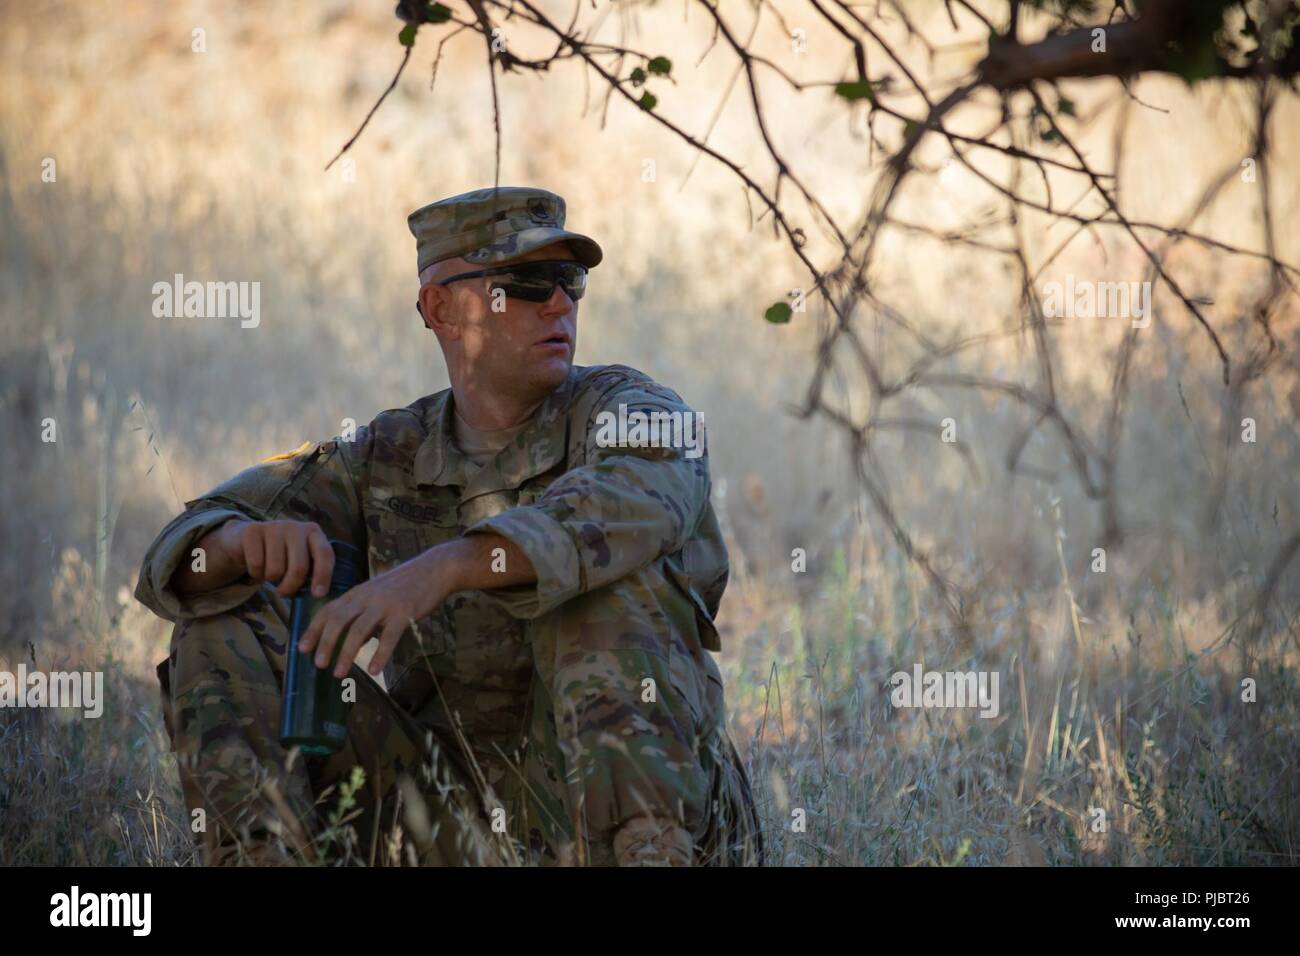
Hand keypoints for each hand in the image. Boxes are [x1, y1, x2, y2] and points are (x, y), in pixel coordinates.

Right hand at [218, 518, 334, 598]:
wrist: (248, 539)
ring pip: (276, 569)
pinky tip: (257, 565)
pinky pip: (257, 564)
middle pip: (299, 567)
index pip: (324, 554)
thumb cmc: (280, 554)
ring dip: (270, 578)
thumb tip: (318, 594)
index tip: (318, 595)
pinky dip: (256, 572)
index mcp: (313, 532)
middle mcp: (295, 527)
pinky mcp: (252, 530)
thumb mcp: (299, 558)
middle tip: (284, 593)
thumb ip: (311, 570)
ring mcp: (273, 527)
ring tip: (269, 571)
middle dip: (291, 586)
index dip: (323, 576)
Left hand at [296, 550, 454, 678]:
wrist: (435, 569)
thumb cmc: (406, 586)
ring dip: (346, 653)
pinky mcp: (405, 612)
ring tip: (339, 673)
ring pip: (359, 629)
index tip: (301, 648)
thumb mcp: (378, 597)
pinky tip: (373, 670)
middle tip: (318, 664)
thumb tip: (351, 644)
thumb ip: (363, 617)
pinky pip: (390, 636)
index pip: (329, 610)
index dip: (313, 629)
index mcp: (358, 593)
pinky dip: (380, 654)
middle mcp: (367, 597)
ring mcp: (385, 604)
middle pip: (339, 619)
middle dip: (325, 642)